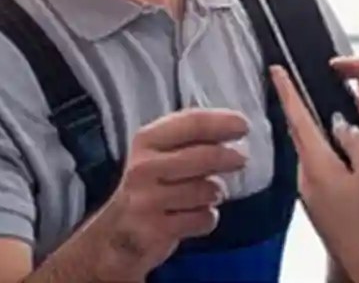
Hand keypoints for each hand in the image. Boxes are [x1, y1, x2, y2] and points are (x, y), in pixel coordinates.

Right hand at [90, 108, 248, 280]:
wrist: (115, 236)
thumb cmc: (149, 186)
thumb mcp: (158, 153)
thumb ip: (190, 138)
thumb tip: (235, 125)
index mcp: (146, 140)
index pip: (191, 123)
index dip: (221, 122)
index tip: (243, 125)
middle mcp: (144, 167)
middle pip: (203, 157)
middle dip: (228, 157)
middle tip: (241, 159)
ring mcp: (148, 200)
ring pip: (206, 191)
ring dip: (215, 194)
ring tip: (206, 195)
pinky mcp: (156, 230)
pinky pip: (203, 219)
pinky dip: (207, 218)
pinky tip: (195, 217)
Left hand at [269, 66, 358, 282]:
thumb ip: (357, 142)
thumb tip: (342, 125)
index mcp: (317, 168)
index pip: (296, 119)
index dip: (286, 92)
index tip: (275, 70)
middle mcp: (308, 182)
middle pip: (305, 136)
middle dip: (309, 112)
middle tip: (315, 89)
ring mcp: (314, 197)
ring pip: (318, 155)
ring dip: (328, 137)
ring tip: (348, 123)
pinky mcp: (324, 210)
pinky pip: (326, 173)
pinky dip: (336, 159)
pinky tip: (354, 159)